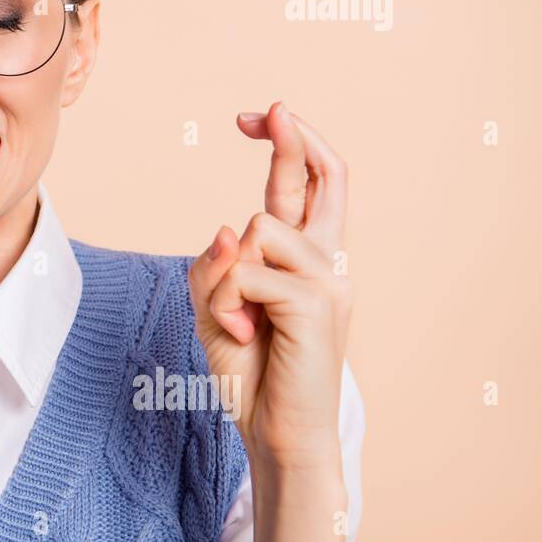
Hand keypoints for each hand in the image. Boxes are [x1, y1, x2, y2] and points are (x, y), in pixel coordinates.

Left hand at [187, 102, 352, 468]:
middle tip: (271, 109)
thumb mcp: (214, 311)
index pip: (307, 186)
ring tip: (233, 322)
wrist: (279, 433)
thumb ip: (214, 268)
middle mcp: (327, 261)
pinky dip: (224, 304)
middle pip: (325, 178)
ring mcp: (328, 280)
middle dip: (295, 138)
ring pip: (257, 230)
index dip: (288, 145)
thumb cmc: (250, 372)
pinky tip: (239, 336)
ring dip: (223, 276)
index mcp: (304, 259)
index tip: (261, 115)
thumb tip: (227, 226)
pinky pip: (245, 274)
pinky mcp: (317, 303)